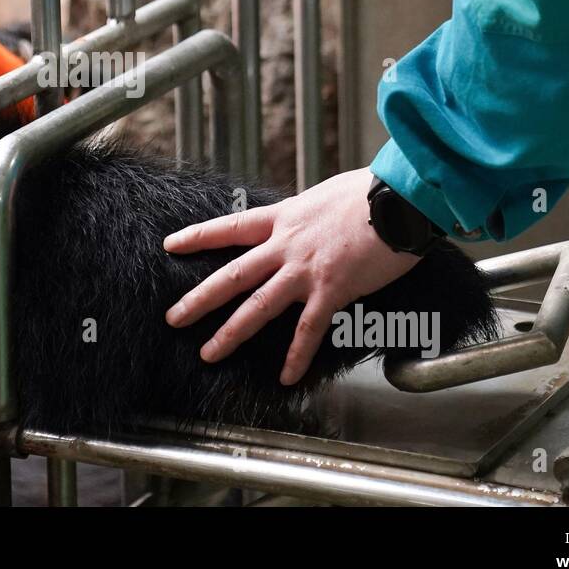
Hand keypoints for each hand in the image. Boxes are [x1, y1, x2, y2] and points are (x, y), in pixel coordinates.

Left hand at [163, 167, 418, 384]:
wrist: (397, 198)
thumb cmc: (370, 191)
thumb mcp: (324, 196)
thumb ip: (306, 215)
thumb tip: (305, 221)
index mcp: (283, 218)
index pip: (230, 227)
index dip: (198, 236)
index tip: (170, 244)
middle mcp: (286, 245)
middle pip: (232, 275)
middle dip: (199, 298)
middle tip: (173, 317)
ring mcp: (305, 270)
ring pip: (257, 306)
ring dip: (230, 333)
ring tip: (208, 353)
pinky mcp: (331, 290)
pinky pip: (308, 330)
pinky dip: (296, 356)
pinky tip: (286, 378)